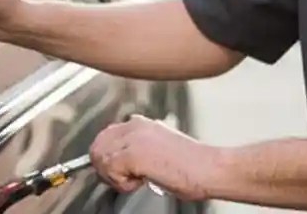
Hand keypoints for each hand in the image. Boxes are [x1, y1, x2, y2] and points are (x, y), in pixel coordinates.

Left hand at [89, 115, 217, 201]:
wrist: (209, 168)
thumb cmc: (193, 165)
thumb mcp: (159, 148)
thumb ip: (138, 147)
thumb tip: (118, 160)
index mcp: (141, 123)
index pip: (106, 135)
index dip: (108, 157)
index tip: (119, 171)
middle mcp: (135, 126)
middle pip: (98, 145)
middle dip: (106, 166)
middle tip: (126, 179)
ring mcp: (133, 139)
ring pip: (100, 158)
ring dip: (114, 176)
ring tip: (136, 181)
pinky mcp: (133, 154)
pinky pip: (110, 171)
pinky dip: (122, 184)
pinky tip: (141, 182)